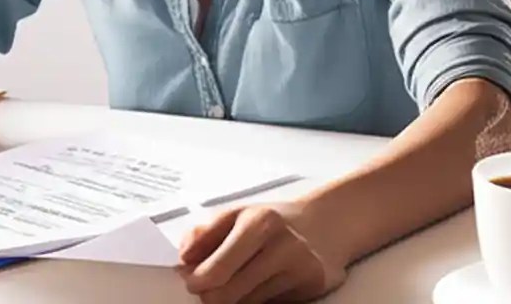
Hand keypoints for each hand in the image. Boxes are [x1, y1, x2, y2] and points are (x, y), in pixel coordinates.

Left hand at [177, 203, 346, 303]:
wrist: (326, 223)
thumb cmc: (273, 221)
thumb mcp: (237, 214)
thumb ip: (204, 234)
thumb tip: (184, 259)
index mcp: (259, 222)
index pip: (217, 270)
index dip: (196, 282)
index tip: (191, 280)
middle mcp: (283, 246)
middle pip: (228, 295)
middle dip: (210, 295)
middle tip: (207, 287)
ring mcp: (300, 269)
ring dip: (233, 297)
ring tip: (238, 278)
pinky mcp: (312, 288)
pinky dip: (255, 299)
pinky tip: (260, 283)